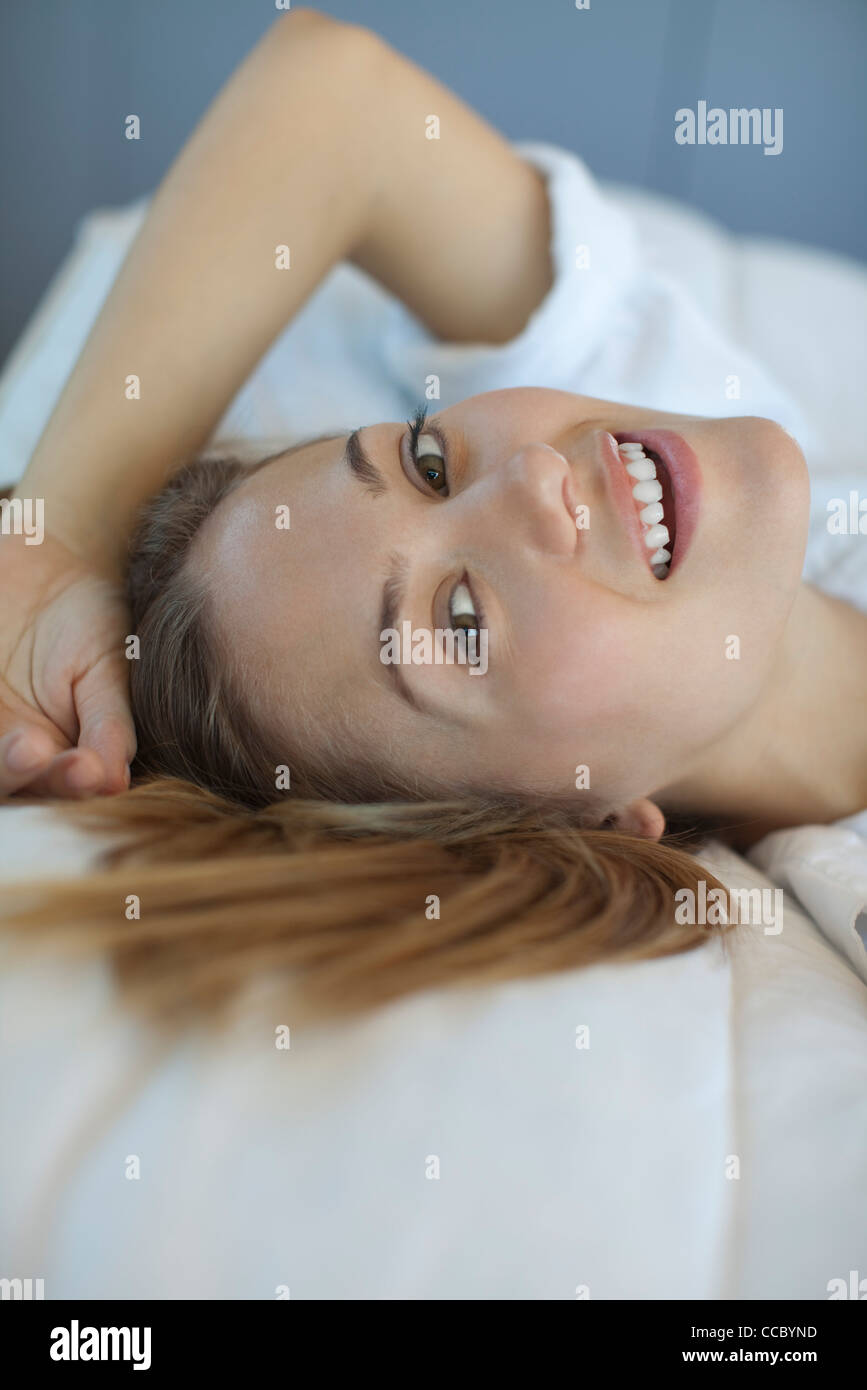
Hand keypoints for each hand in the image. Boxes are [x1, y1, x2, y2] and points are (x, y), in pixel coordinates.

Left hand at [0, 529, 135, 797]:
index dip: (68, 784)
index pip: (59, 786)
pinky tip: (3, 718)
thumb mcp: (109, 674)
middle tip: (33, 749)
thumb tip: (112, 782)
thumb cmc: (91, 623)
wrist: (51, 565)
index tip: (88, 768)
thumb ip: (109, 726)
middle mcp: (12, 752)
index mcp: (57, 758)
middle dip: (14, 772)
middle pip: (5, 783)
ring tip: (19, 742)